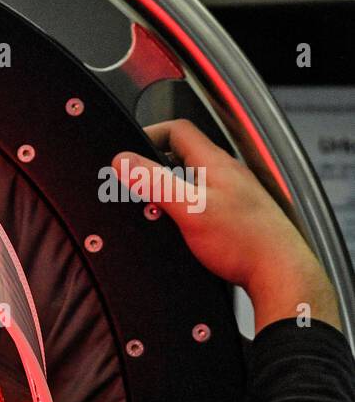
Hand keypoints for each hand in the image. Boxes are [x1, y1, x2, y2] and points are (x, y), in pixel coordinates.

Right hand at [112, 119, 338, 333]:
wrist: (277, 271)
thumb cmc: (245, 241)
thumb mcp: (189, 208)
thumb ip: (154, 182)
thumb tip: (123, 161)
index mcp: (214, 163)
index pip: (178, 130)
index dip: (150, 135)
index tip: (129, 154)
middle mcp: (224, 173)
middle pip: (181, 155)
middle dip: (153, 167)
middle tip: (136, 185)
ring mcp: (230, 193)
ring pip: (189, 179)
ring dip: (167, 189)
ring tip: (153, 207)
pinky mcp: (232, 214)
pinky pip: (199, 200)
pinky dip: (181, 208)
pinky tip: (176, 226)